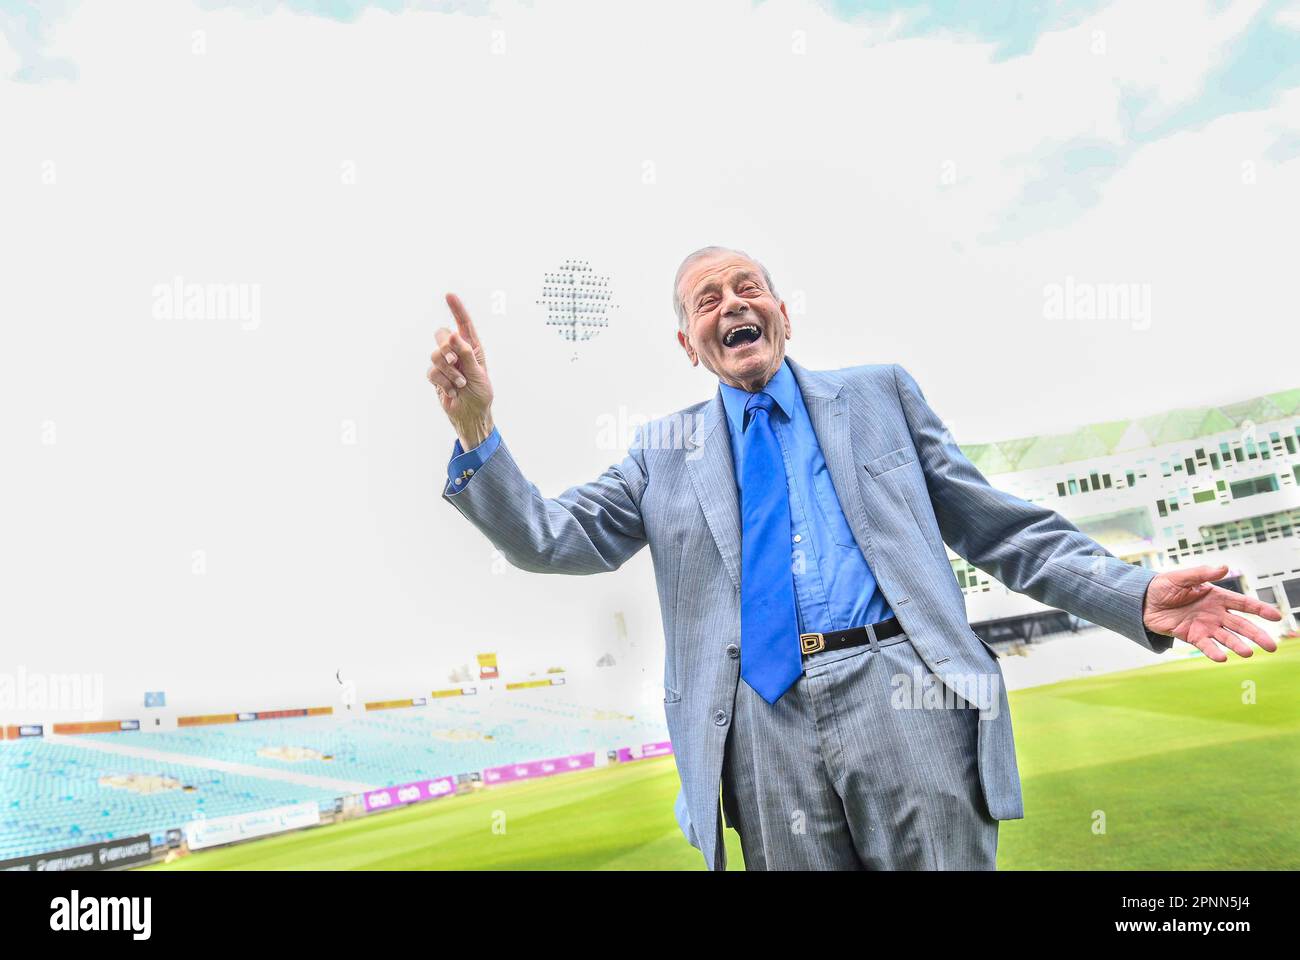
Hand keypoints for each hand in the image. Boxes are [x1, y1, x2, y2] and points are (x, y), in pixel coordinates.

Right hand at [428, 293, 493, 447]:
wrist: (471, 415)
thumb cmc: (480, 394)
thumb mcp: (478, 374)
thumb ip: (466, 354)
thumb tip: (453, 335)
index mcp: (472, 348)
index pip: (464, 324)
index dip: (456, 309)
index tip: (449, 295)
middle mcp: (457, 352)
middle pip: (441, 335)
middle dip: (446, 348)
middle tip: (455, 362)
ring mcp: (445, 364)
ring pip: (435, 355)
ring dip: (448, 372)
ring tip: (460, 385)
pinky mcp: (436, 376)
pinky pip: (431, 372)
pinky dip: (443, 382)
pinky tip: (453, 392)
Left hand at [1142, 563, 1282, 661]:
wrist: (1143, 601)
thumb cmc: (1163, 586)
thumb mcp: (1181, 577)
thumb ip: (1202, 574)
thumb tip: (1223, 567)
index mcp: (1216, 596)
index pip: (1243, 604)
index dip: (1260, 609)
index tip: (1276, 616)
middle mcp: (1215, 613)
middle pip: (1241, 624)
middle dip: (1257, 635)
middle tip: (1272, 646)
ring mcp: (1205, 626)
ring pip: (1227, 637)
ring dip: (1238, 645)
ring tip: (1249, 653)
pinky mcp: (1192, 636)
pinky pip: (1206, 646)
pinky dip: (1214, 652)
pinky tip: (1223, 658)